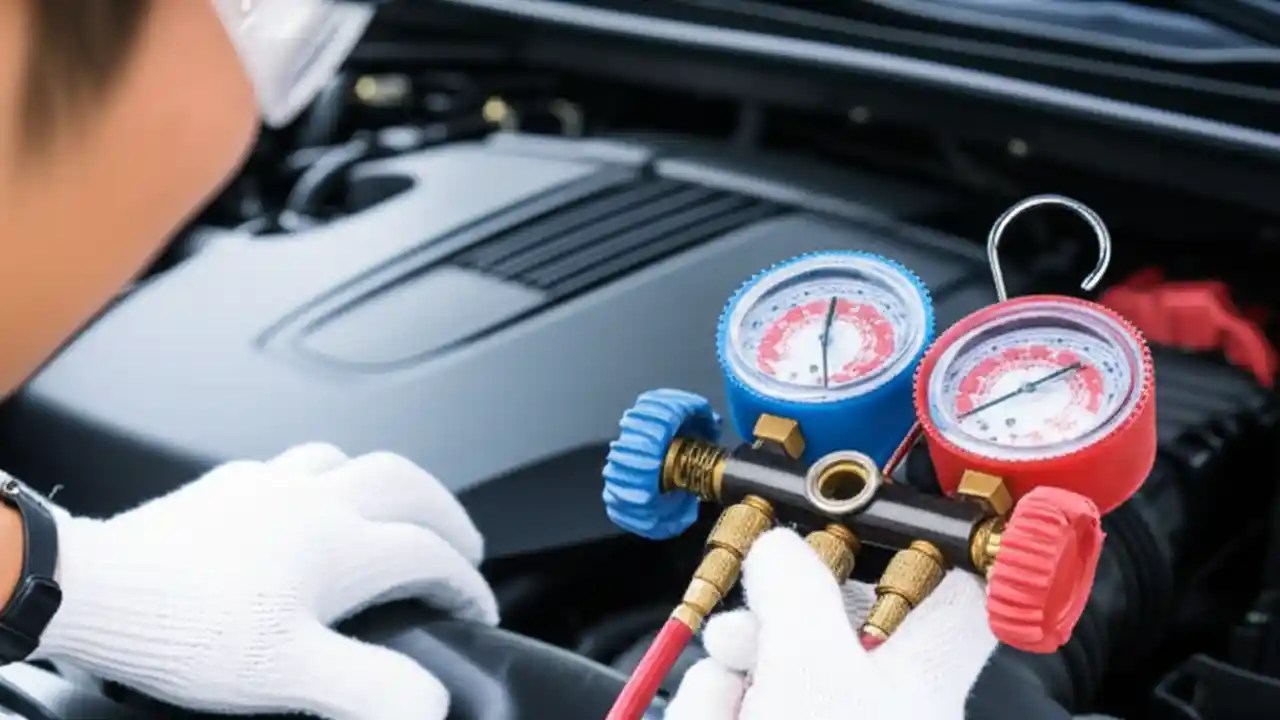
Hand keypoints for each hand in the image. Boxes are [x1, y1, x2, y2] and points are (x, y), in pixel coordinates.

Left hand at [33, 444, 496, 719]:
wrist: (95, 590)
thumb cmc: (184, 630)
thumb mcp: (288, 675)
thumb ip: (370, 688)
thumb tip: (430, 701)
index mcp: (341, 542)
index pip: (430, 553)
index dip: (467, 584)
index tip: (477, 610)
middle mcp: (314, 501)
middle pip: (406, 485)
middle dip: (445, 513)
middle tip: (462, 542)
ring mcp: (268, 487)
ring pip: (351, 461)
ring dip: (389, 483)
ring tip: (398, 507)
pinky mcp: (225, 488)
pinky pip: (291, 464)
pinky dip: (322, 478)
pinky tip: (306, 497)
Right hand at [666, 528, 996, 719]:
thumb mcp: (809, 667)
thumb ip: (795, 589)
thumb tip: (777, 547)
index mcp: (923, 674)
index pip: (953, 592)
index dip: (917, 546)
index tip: (864, 519)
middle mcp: (883, 705)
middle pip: (823, 624)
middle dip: (762, 628)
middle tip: (745, 641)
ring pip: (764, 672)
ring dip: (723, 689)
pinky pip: (732, 715)